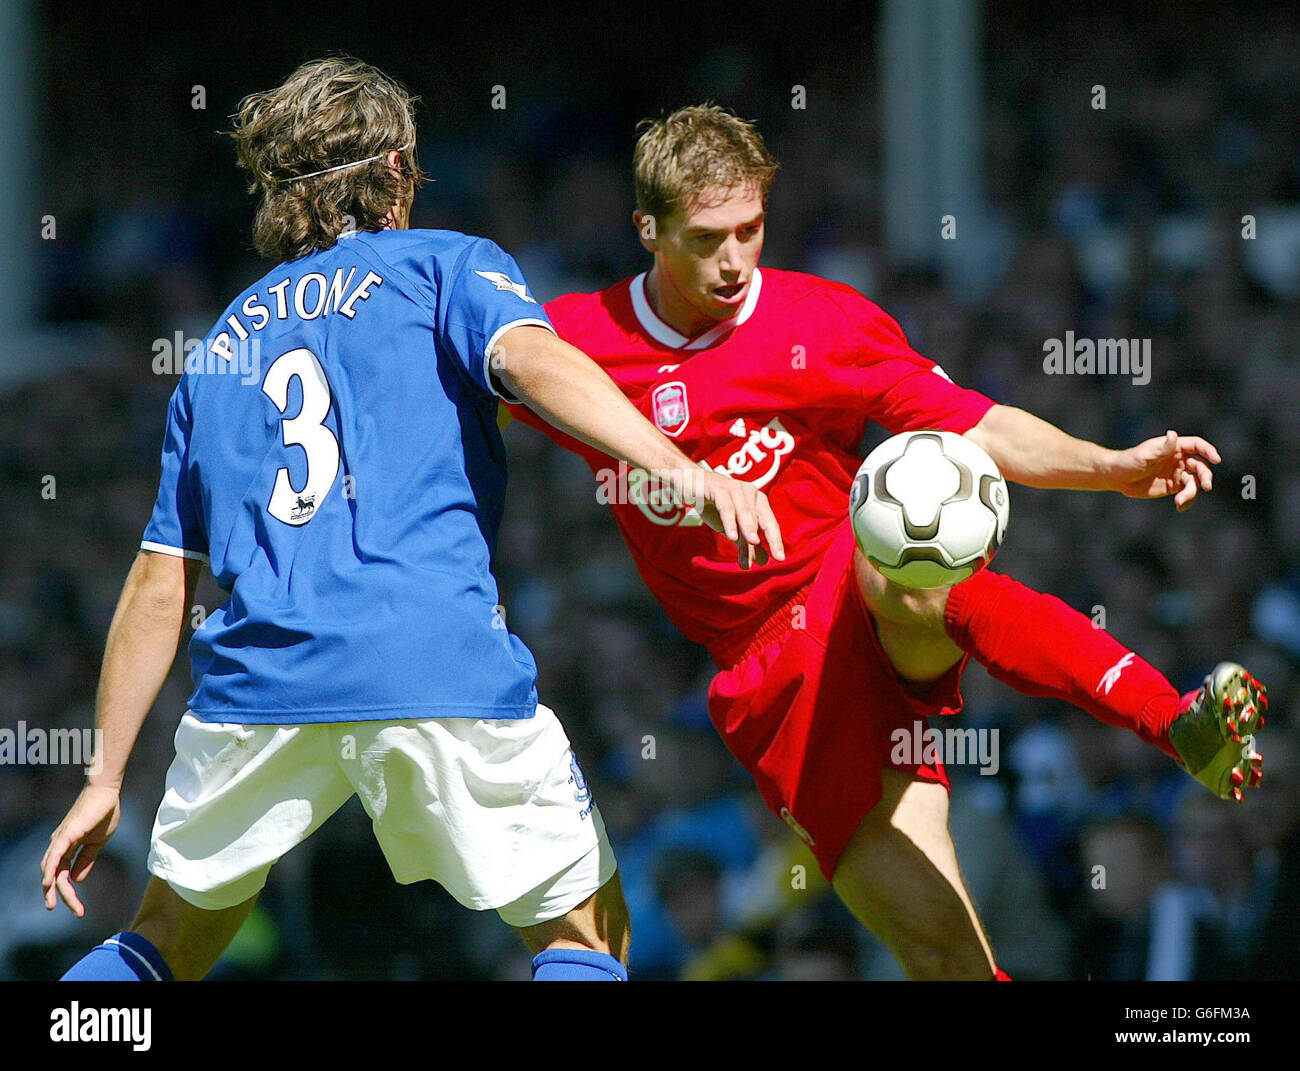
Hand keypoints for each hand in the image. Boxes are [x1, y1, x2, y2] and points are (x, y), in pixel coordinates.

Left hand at [41, 784, 121, 916]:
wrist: (107, 794)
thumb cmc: (104, 813)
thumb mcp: (97, 842)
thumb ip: (87, 860)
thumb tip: (78, 879)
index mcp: (67, 847)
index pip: (62, 874)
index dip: (69, 892)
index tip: (79, 909)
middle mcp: (59, 845)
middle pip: (54, 875)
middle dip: (59, 895)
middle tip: (73, 912)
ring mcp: (60, 840)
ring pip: (50, 869)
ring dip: (51, 888)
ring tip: (54, 904)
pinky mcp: (66, 834)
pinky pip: (54, 856)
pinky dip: (49, 871)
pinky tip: (48, 884)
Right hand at [677, 467, 785, 568]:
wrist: (691, 484)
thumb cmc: (715, 505)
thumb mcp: (733, 528)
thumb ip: (746, 545)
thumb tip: (763, 563)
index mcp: (757, 502)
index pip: (770, 524)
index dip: (776, 541)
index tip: (780, 559)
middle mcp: (750, 493)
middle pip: (762, 518)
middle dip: (770, 537)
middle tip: (775, 556)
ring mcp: (735, 489)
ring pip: (744, 510)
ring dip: (749, 527)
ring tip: (754, 543)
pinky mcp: (718, 489)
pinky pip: (726, 506)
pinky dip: (730, 521)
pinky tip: (732, 536)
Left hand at [1111, 429, 1220, 511]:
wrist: (1117, 478)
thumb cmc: (1129, 461)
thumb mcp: (1144, 454)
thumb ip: (1162, 448)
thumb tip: (1173, 435)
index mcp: (1174, 447)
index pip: (1197, 446)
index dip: (1208, 451)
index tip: (1216, 459)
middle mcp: (1179, 459)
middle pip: (1200, 466)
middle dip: (1205, 476)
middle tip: (1206, 486)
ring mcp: (1177, 474)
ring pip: (1195, 482)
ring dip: (1192, 492)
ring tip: (1180, 502)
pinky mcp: (1173, 487)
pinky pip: (1187, 493)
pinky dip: (1187, 500)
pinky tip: (1180, 507)